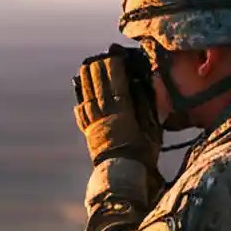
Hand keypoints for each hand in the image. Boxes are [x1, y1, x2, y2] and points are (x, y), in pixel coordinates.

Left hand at [73, 45, 161, 166]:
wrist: (122, 175)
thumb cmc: (142, 153)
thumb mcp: (151, 128)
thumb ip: (146, 105)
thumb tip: (141, 84)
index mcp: (122, 112)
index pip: (116, 83)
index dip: (114, 68)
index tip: (113, 55)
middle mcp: (105, 115)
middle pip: (99, 87)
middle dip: (98, 70)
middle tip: (98, 56)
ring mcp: (94, 124)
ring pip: (88, 97)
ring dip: (86, 81)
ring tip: (85, 67)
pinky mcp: (88, 133)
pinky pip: (82, 113)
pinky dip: (80, 100)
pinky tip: (79, 93)